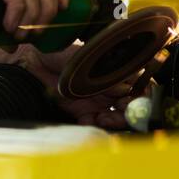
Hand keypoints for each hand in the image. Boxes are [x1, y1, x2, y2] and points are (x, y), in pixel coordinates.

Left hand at [0, 42, 136, 129]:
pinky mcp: (82, 112)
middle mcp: (109, 88)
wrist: (36, 60)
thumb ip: (109, 73)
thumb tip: (128, 87)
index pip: (140, 86)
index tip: (137, 100)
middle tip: (119, 112)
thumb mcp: (89, 59)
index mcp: (116, 72)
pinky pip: (95, 124)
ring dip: (114, 121)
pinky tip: (93, 121)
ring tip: (105, 118)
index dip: (143, 95)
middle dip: (129, 112)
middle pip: (130, 106)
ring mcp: (97, 101)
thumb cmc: (62, 53)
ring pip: (115, 117)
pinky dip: (97, 126)